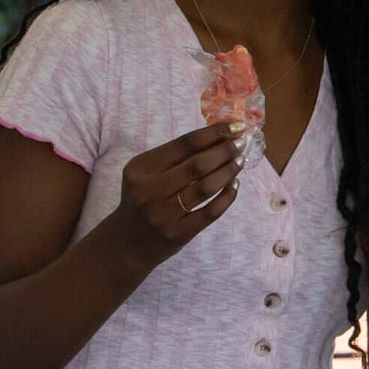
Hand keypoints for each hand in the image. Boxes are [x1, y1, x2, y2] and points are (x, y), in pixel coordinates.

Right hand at [106, 121, 244, 264]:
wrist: (127, 243)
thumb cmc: (144, 199)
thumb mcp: (148, 174)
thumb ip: (176, 157)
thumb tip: (220, 135)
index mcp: (141, 169)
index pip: (184, 144)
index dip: (214, 133)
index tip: (237, 125)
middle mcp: (149, 191)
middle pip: (197, 165)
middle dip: (225, 151)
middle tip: (242, 143)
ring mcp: (163, 214)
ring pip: (206, 187)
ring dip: (229, 171)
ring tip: (240, 160)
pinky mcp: (178, 233)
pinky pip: (211, 211)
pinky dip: (227, 196)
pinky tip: (234, 184)